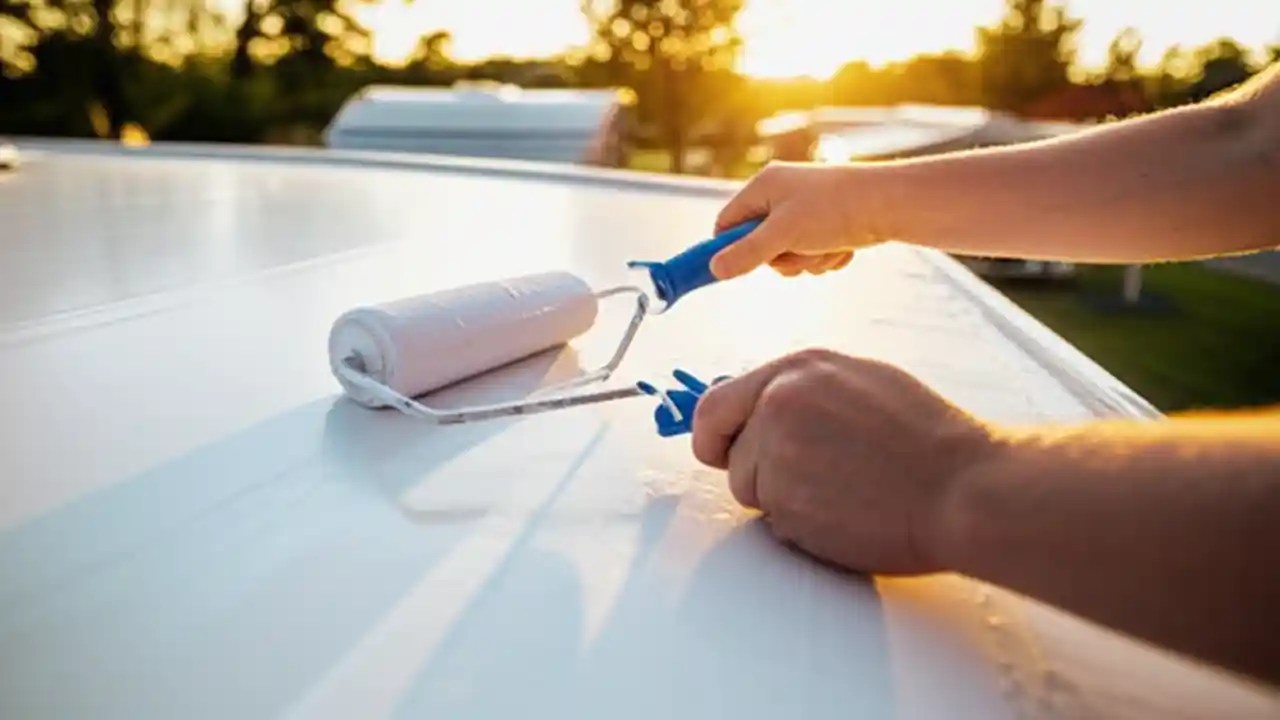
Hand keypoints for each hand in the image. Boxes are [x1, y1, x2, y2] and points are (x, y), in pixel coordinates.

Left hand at [690, 349, 997, 574]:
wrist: (961, 489)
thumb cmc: (925, 439)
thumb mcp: (859, 382)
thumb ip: (802, 390)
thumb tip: (760, 406)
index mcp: (795, 372)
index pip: (716, 404)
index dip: (712, 434)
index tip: (717, 450)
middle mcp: (777, 408)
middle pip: (731, 456)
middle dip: (757, 472)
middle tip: (809, 479)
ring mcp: (779, 458)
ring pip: (752, 493)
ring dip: (784, 501)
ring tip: (842, 491)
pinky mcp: (788, 507)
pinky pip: (777, 524)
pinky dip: (803, 526)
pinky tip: (848, 513)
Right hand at [711, 162, 894, 279]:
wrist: (891, 203)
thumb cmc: (834, 210)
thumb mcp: (783, 235)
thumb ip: (746, 254)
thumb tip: (714, 270)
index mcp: (763, 187)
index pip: (727, 222)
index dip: (729, 248)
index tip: (737, 270)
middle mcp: (781, 194)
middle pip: (758, 244)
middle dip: (782, 258)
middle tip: (800, 254)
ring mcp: (805, 209)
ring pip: (789, 253)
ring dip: (808, 260)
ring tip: (828, 248)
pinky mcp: (827, 223)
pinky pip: (812, 252)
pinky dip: (826, 257)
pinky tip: (843, 247)